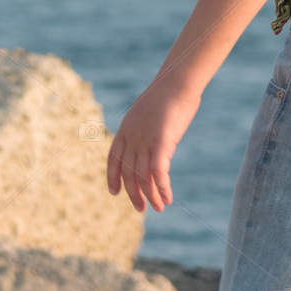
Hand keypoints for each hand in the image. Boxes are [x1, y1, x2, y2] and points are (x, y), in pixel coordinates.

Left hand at [106, 76, 200, 211]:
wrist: (178, 81)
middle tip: (141, 209)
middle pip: (128, 172)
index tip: (114, 193)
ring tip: (160, 207)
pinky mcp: (161, 141)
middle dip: (133, 193)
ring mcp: (145, 139)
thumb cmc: (169, 93)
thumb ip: (145, 128)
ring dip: (151, 195)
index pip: (112, 158)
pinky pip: (158, 172)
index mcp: (125, 128)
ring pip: (144, 176)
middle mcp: (132, 136)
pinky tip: (168, 198)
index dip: (112, 177)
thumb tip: (150, 140)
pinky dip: (162, 188)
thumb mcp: (149, 112)